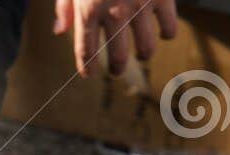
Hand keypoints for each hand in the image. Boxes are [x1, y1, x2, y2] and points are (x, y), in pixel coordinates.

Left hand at [55, 0, 178, 76]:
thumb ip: (64, 7)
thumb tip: (59, 33)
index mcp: (87, 9)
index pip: (85, 50)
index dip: (86, 66)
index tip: (89, 74)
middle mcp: (113, 11)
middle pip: (117, 56)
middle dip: (117, 68)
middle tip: (117, 71)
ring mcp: (139, 4)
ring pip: (146, 47)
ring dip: (144, 54)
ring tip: (143, 54)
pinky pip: (169, 27)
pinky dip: (167, 34)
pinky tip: (163, 32)